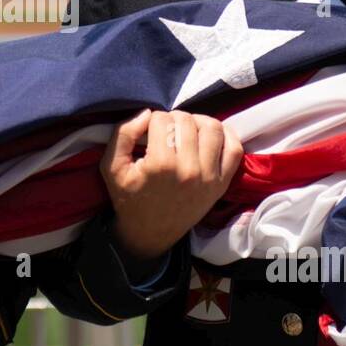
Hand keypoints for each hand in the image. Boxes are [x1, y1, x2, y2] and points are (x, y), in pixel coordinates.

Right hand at [101, 109, 243, 259]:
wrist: (150, 232)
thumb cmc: (129, 198)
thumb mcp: (111, 167)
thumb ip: (122, 134)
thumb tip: (146, 113)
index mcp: (160, 165)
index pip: (162, 119)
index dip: (152, 121)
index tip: (147, 134)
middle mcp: (189, 169)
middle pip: (186, 120)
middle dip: (172, 120)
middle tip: (165, 133)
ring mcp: (209, 176)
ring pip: (212, 127)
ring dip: (197, 123)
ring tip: (186, 132)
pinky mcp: (222, 183)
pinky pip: (234, 148)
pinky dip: (225, 135)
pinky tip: (208, 137)